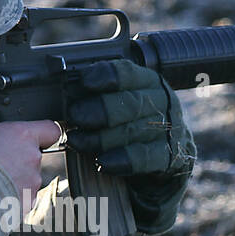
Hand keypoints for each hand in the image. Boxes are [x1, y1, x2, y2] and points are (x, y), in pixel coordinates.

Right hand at [0, 119, 61, 203]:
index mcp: (23, 135)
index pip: (51, 130)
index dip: (44, 135)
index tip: (38, 139)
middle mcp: (33, 158)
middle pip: (34, 158)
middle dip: (19, 162)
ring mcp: (33, 182)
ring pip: (28, 180)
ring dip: (14, 181)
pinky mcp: (28, 203)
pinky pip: (22, 198)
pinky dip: (11, 198)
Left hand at [65, 60, 196, 233]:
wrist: (159, 160)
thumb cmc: (129, 127)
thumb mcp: (117, 106)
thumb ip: (96, 96)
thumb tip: (63, 94)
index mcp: (147, 82)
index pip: (127, 73)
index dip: (104, 76)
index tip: (83, 82)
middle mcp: (162, 101)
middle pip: (131, 103)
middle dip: (100, 109)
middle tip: (75, 116)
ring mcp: (170, 129)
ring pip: (135, 130)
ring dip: (102, 137)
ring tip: (78, 141)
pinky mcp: (171, 156)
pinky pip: (146, 157)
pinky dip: (123, 160)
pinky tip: (103, 162)